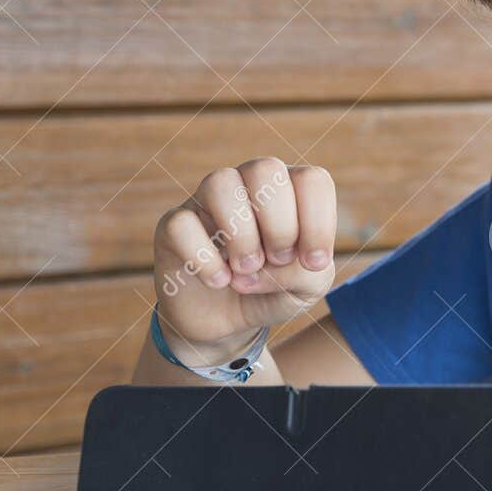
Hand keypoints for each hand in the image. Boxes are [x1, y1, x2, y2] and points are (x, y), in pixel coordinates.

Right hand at [152, 158, 335, 362]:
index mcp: (289, 190)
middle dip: (279, 225)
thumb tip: (268, 262)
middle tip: (276, 260)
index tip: (312, 263)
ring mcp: (207, 201)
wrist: (227, 322)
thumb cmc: (274, 290)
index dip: (318, 222)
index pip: (312, 179)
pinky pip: (181, 224)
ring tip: (246, 269)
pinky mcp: (173, 225)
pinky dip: (204, 259)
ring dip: (241, 235)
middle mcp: (248, 185)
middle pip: (266, 169)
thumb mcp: (307, 287)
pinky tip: (219, 280)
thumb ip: (306, 271)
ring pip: (220, 183)